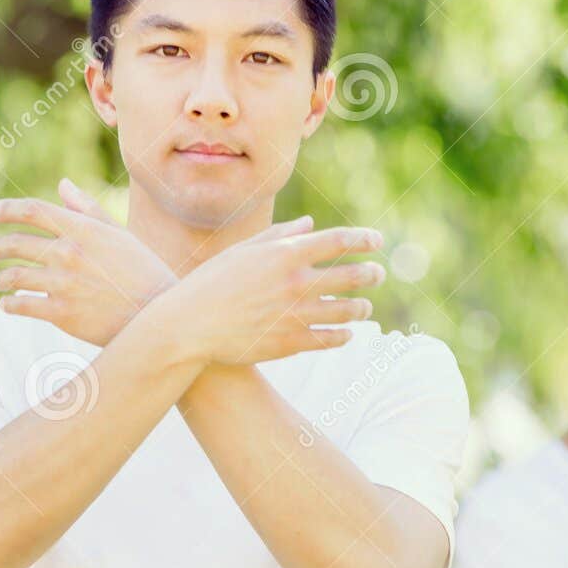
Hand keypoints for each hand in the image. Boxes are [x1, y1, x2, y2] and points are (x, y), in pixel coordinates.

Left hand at [0, 179, 177, 345]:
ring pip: (14, 276)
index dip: (7, 209)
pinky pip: (22, 305)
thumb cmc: (141, 270)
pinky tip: (9, 305)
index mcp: (83, 230)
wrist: (157, 314)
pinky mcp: (62, 313)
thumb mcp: (118, 234)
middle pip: (16, 243)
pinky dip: (10, 305)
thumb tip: (63, 185)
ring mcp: (63, 284)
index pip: (33, 211)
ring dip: (2, 278)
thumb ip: (87, 208)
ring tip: (2, 281)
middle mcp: (69, 254)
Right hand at [160, 223, 385, 364]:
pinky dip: (343, 335)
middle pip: (351, 276)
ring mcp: (295, 315)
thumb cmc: (211, 283)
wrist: (189, 326)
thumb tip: (309, 225)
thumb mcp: (242, 251)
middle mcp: (295, 283)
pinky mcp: (291, 343)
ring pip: (346, 311)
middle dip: (371, 274)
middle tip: (378, 274)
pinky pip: (330, 339)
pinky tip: (346, 333)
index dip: (364, 239)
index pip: (339, 241)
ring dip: (361, 308)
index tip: (376, 241)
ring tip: (364, 307)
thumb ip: (279, 235)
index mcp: (285, 254)